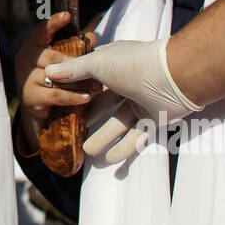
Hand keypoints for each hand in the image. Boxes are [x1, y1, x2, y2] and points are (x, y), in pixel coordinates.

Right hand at [14, 13, 96, 154]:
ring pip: (57, 76)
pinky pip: (56, 95)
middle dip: (77, 61)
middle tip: (97, 65)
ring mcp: (26, 78)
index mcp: (33, 45)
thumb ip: (75, 48)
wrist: (36, 109)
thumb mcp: (62, 60)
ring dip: (79, 81)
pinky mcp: (30, 97)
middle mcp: (26, 58)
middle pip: (54, 56)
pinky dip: (73, 97)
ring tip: (97, 86)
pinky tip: (86, 98)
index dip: (54, 22)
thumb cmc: (52, 78)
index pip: (43, 30)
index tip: (66, 15)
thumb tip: (93, 36)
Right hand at [45, 38, 201, 162]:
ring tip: (87, 152)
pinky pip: (137, 135)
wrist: (176, 76)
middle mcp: (125, 81)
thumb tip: (49, 72)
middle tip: (72, 131)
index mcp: (112, 64)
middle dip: (88, 117)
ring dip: (103, 137)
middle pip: (102, 103)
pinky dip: (124, 148)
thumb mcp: (97, 64)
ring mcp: (140, 100)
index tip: (60, 102)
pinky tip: (110, 161)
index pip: (89, 77)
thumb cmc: (134, 64)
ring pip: (118, 123)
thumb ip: (73, 70)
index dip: (76, 89)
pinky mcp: (154, 118)